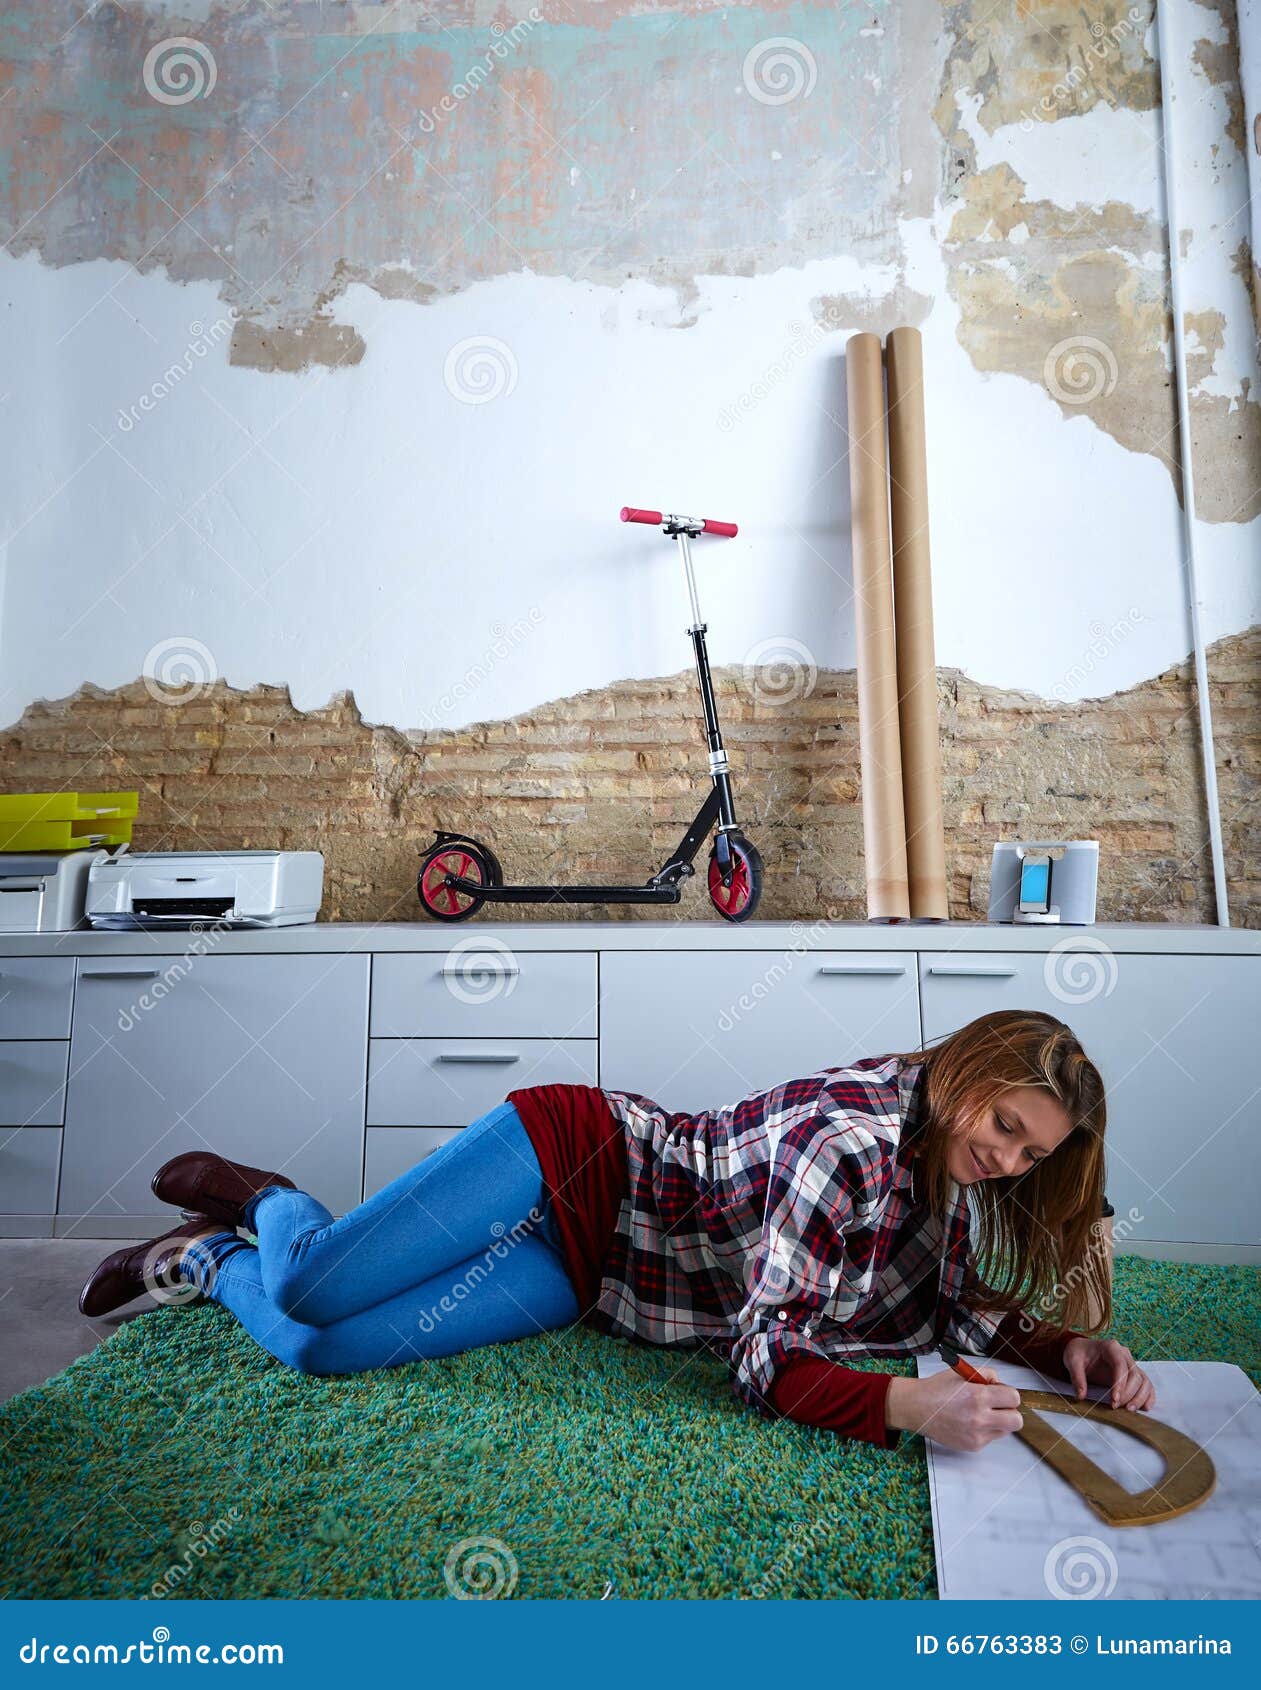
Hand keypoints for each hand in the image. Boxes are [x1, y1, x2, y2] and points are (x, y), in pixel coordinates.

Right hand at [885, 1367, 1023, 1452]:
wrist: (917, 1408)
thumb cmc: (937, 1390)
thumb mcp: (962, 1373)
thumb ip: (987, 1375)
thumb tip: (1000, 1385)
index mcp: (978, 1396)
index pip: (1014, 1398)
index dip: (1008, 1393)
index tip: (1001, 1393)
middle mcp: (979, 1418)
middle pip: (1016, 1420)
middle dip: (1011, 1411)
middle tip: (999, 1406)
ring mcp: (977, 1435)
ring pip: (1006, 1431)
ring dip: (999, 1421)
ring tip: (982, 1413)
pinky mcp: (973, 1446)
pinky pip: (991, 1438)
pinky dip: (986, 1430)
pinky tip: (971, 1422)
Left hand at [1063, 1336, 1155, 1410]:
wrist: (1082, 1351)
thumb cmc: (1078, 1354)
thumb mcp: (1072, 1361)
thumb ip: (1077, 1377)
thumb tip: (1081, 1396)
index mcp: (1111, 1347)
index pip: (1120, 1365)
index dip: (1120, 1384)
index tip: (1113, 1400)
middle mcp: (1124, 1354)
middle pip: (1135, 1375)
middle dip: (1128, 1394)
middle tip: (1116, 1407)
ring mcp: (1131, 1364)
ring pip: (1144, 1381)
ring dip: (1140, 1397)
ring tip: (1129, 1410)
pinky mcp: (1133, 1374)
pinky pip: (1146, 1385)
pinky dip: (1148, 1396)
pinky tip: (1144, 1407)